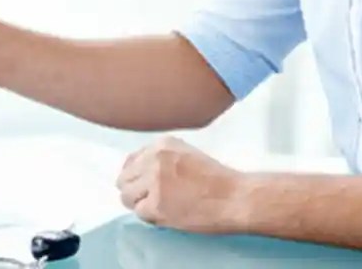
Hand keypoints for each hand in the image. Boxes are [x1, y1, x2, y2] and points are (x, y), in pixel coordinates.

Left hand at [115, 136, 246, 233]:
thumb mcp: (186, 155)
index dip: (136, 177)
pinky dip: (151, 217)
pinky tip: (168, 214)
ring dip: (141, 204)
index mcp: (162, 144)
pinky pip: (140, 213)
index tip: (144, 185)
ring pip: (127, 197)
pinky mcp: (157, 204)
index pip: (130, 161)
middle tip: (151, 199)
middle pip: (124, 179)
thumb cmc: (218, 180)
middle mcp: (154, 159)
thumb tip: (135, 172)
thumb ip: (160, 158)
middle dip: (136, 191)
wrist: (236, 197)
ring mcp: (154, 181)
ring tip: (160, 207)